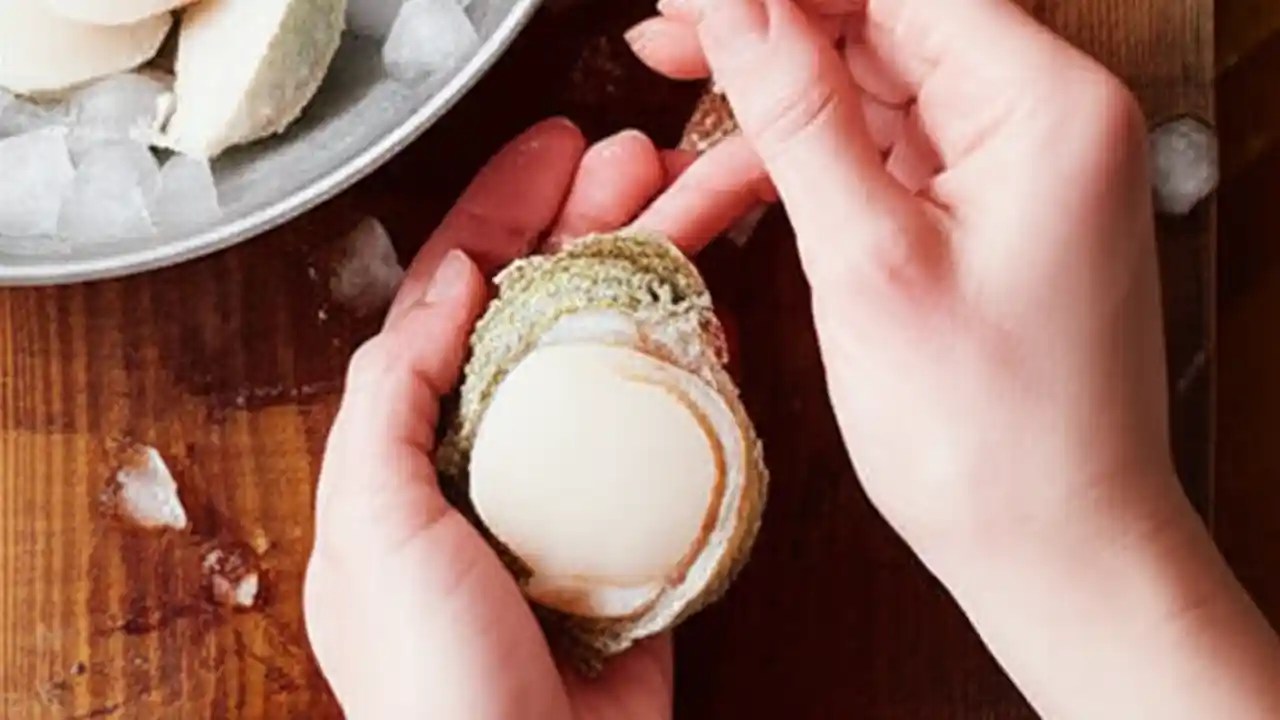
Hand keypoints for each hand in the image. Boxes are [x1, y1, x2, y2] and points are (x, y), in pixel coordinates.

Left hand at [302, 118, 770, 718]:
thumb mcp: (373, 528)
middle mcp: (495, 455)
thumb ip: (392, 397)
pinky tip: (717, 321)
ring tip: (702, 206)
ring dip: (656, 278)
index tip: (554, 152)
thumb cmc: (429, 684)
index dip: (501, 214)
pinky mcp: (642, 526)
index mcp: (417, 446)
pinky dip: (693, 369)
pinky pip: (670, 428)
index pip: (456, 301)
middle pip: (548, 310)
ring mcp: (575, 488)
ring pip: (616, 354)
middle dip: (598, 225)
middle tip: (651, 161)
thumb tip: (443, 283)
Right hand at [628, 0, 1279, 716]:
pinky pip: (885, 155)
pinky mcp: (985, 214)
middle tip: (671, 38)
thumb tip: (739, 6)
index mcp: (1045, 105)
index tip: (693, 0)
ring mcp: (1016, 167)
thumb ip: (798, 113)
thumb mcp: (868, 259)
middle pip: (883, 25)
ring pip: (874, 90)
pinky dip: (810, 166)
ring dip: (777, 107)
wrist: (1052, 546)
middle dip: (769, 35)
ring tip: (684, 124)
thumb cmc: (993, 435)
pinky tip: (738, 182)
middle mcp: (1046, 120)